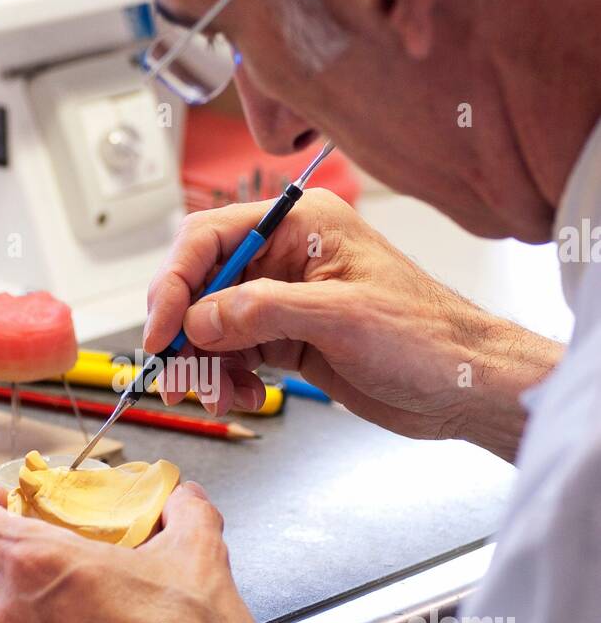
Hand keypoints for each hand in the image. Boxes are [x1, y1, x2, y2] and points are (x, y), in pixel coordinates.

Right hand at [145, 190, 562, 461]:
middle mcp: (285, 257)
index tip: (160, 331)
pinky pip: (233, 354)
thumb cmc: (425, 336)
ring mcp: (284, 300)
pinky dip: (225, 378)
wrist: (463, 385)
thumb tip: (197, 319)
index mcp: (300, 226)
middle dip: (182, 331)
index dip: (175, 284)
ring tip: (215, 394)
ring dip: (202, 363)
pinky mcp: (288, 339)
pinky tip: (241, 396)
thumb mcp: (340, 317)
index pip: (209, 238)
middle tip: (175, 373)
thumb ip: (261, 312)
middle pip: (202, 284)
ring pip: (211, 325)